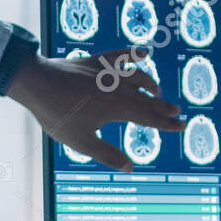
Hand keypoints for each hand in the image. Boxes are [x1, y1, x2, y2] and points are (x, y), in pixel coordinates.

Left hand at [7, 48, 183, 170]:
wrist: (37, 82)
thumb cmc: (58, 114)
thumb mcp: (81, 142)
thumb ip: (107, 155)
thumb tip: (130, 168)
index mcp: (117, 109)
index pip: (150, 118)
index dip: (168, 124)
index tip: (183, 126)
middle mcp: (118, 89)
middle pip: (148, 98)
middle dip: (164, 106)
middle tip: (178, 112)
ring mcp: (108, 73)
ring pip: (138, 76)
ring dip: (151, 84)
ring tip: (157, 90)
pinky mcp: (96, 61)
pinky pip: (120, 55)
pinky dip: (134, 53)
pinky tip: (144, 53)